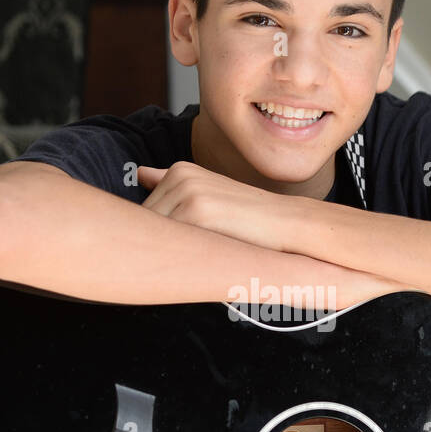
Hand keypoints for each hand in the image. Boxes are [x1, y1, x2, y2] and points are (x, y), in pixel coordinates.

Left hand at [136, 161, 292, 251]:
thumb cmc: (252, 219)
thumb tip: (140, 174)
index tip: (179, 244)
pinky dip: (177, 258)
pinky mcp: (196, 213)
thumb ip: (171, 183)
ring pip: (153, 235)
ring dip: (166, 254)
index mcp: (180, 171)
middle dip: (159, 244)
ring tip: (202, 254)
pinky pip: (169, 242)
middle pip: (144, 224)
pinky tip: (201, 260)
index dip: (157, 236)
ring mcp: (187, 193)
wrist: (289, 225)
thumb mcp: (211, 193)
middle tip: (195, 252)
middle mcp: (180, 177)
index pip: (143, 212)